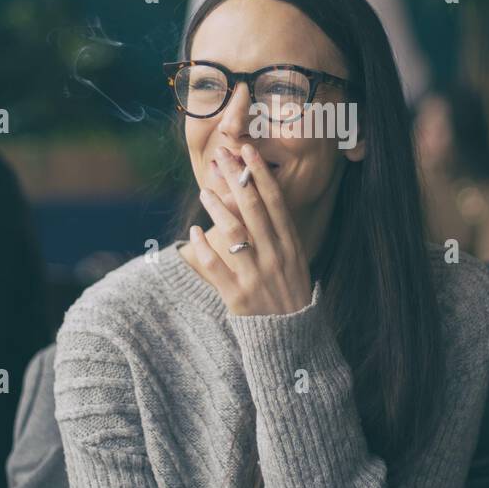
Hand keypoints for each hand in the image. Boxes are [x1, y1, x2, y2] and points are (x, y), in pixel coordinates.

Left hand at [190, 145, 312, 316]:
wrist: (290, 338)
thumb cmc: (289, 292)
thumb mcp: (294, 260)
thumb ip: (278, 232)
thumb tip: (262, 198)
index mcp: (290, 245)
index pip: (275, 201)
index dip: (261, 174)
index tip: (247, 150)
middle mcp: (275, 256)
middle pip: (254, 208)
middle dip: (237, 178)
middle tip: (222, 155)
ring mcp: (257, 276)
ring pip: (234, 233)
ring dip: (218, 208)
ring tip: (205, 190)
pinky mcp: (238, 296)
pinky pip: (217, 267)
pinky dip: (203, 248)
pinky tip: (193, 232)